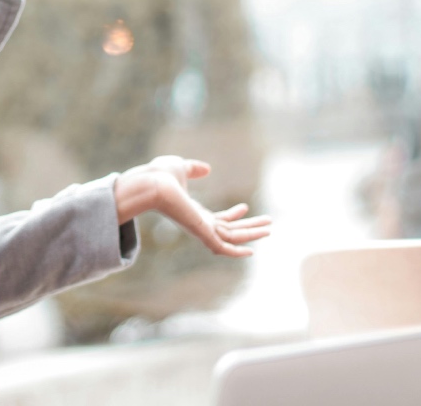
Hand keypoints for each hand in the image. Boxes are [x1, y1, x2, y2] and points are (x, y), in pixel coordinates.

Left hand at [113, 155, 270, 256]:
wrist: (150, 182)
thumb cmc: (160, 175)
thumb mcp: (180, 168)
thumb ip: (193, 169)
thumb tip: (207, 169)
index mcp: (193, 212)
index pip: (217, 219)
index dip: (233, 215)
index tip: (245, 206)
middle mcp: (198, 224)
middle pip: (230, 230)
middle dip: (250, 227)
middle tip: (269, 224)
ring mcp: (200, 229)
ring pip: (232, 237)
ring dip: (252, 234)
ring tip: (270, 229)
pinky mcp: (201, 232)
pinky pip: (222, 247)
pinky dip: (236, 251)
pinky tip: (251, 251)